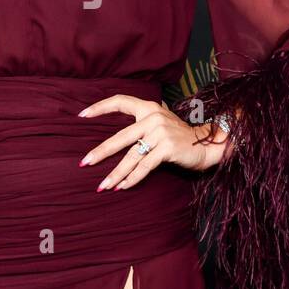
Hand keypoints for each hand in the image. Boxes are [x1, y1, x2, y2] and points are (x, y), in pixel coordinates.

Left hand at [77, 94, 229, 191]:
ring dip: (115, 174)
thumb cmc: (180, 137)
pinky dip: (132, 178)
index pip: (120, 101)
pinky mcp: (167, 148)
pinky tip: (122, 187)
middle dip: (100, 152)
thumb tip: (117, 133)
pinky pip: (144, 166)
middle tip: (84, 162)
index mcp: (149, 108)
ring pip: (131, 156)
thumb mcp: (161, 123)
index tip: (81, 115)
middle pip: (119, 137)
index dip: (100, 107)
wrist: (207, 145)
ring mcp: (160, 132)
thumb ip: (142, 124)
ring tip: (103, 186)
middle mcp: (153, 117)